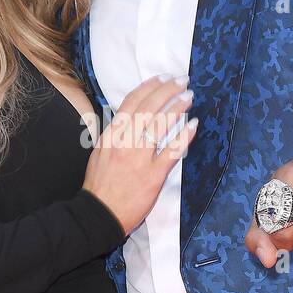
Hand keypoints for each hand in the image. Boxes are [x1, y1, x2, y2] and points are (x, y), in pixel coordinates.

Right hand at [82, 75, 197, 234]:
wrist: (99, 214)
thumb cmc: (100, 185)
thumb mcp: (100, 152)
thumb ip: (116, 133)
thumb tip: (129, 116)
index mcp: (111, 135)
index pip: (131, 102)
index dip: (149, 87)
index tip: (162, 78)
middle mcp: (125, 142)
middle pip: (148, 108)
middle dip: (167, 90)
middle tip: (182, 80)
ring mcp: (139, 158)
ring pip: (160, 124)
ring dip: (177, 106)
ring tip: (188, 96)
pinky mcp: (153, 175)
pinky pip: (172, 151)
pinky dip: (184, 136)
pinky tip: (193, 125)